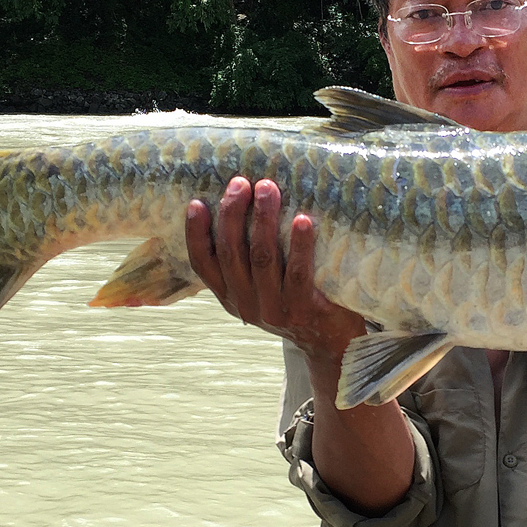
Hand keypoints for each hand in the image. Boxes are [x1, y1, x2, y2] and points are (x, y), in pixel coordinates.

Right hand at [184, 176, 365, 360]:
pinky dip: (299, 245)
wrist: (331, 343)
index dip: (195, 233)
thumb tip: (242, 203)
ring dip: (263, 220)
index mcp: (230, 297)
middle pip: (231, 254)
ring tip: (268, 189)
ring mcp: (274, 310)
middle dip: (233, 214)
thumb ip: (248, 261)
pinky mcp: (303, 310)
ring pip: (262, 258)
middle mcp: (246, 305)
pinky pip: (298, 273)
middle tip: (241, 183)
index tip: (197, 203)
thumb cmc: (295, 302)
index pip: (202, 264)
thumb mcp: (261, 289)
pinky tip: (302, 220)